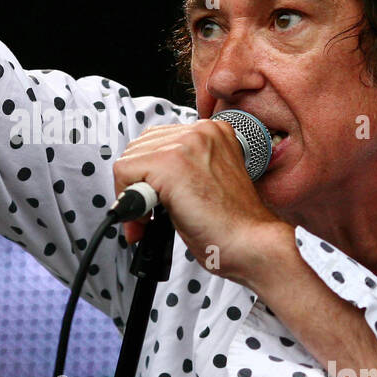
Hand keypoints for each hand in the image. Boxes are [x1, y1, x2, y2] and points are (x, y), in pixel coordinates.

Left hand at [112, 120, 284, 282]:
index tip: (154, 201)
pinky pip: (124, 173)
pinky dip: (129, 202)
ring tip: (151, 219)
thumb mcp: (206, 182)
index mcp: (212, 133)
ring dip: (132, 194)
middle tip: (148, 217)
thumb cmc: (234, 225)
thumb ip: (180, 169)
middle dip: (137, 184)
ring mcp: (186, 144)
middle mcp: (201, 131)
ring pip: (129, 160)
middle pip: (139, 148)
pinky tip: (148, 220)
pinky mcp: (171, 163)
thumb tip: (141, 178)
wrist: (252, 244)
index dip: (148, 175)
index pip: (157, 141)